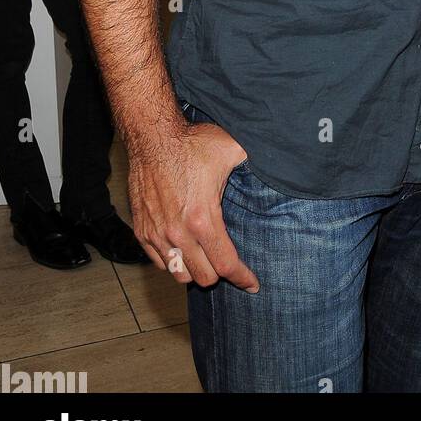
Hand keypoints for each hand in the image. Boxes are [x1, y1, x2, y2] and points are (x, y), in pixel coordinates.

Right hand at [127, 120, 259, 291]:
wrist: (152, 137)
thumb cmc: (192, 144)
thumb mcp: (232, 151)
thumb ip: (254, 165)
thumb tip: (277, 167)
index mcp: (203, 219)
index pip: (225, 264)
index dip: (242, 278)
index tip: (252, 284)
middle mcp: (178, 233)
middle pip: (203, 277)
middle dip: (219, 273)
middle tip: (228, 263)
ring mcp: (157, 234)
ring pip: (178, 274)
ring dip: (194, 270)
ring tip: (206, 258)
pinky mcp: (142, 230)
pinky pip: (159, 262)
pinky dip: (172, 261)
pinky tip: (184, 249)